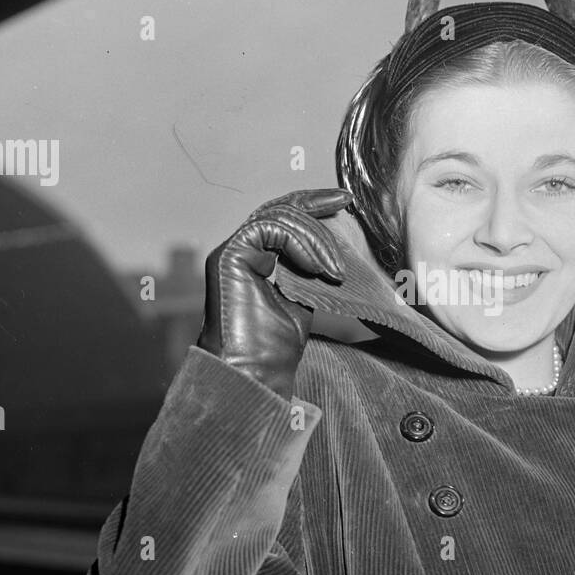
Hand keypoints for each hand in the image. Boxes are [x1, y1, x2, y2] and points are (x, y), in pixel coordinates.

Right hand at [196, 188, 350, 399]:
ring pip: (278, 217)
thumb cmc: (275, 348)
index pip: (285, 218)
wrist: (255, 373)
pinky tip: (316, 268)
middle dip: (315, 203)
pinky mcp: (229, 255)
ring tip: (334, 270)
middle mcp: (242, 249)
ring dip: (315, 239)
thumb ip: (312, 269)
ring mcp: (233, 251)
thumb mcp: (305, 298)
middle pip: (280, 209)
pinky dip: (298, 242)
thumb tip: (341, 248)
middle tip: (345, 203)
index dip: (313, 204)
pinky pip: (268, 229)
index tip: (345, 200)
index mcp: (257, 257)